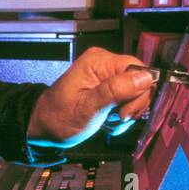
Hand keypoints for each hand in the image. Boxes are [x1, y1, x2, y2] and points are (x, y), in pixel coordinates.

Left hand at [27, 47, 155, 146]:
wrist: (44, 127)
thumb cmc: (58, 118)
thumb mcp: (87, 108)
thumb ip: (116, 91)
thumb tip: (144, 77)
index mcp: (99, 62)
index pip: (139, 69)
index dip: (138, 92)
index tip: (123, 111)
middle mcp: (105, 65)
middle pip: (140, 83)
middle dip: (131, 106)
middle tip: (114, 118)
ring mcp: (106, 77)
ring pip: (135, 95)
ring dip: (125, 114)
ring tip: (107, 121)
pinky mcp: (107, 89)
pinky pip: (126, 102)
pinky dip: (119, 116)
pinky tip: (106, 120)